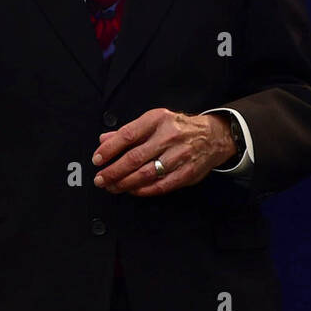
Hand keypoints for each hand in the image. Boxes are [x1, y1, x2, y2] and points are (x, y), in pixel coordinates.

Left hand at [92, 108, 236, 196]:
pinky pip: (160, 186)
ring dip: (125, 183)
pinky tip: (132, 190)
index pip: (127, 135)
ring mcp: (179, 155)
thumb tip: (104, 140)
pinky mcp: (186, 172)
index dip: (109, 150)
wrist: (213, 136)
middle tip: (101, 178)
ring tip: (112, 186)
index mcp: (158, 119)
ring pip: (146, 174)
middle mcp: (169, 136)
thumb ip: (128, 132)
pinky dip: (143, 190)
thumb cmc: (179, 128)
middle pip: (135, 157)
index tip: (97, 159)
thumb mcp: (154, 122)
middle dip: (113, 171)